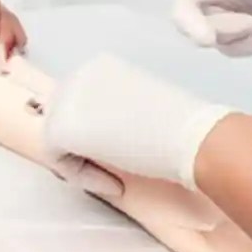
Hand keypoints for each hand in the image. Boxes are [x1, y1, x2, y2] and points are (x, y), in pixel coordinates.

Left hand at [44, 55, 232, 189]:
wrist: (193, 137)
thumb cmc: (182, 128)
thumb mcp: (141, 107)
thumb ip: (116, 111)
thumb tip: (104, 133)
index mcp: (100, 67)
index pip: (80, 105)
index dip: (96, 136)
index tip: (119, 157)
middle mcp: (80, 75)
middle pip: (65, 119)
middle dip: (84, 149)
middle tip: (111, 173)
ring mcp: (67, 98)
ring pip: (59, 139)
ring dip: (83, 164)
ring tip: (114, 179)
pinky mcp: (61, 126)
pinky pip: (58, 158)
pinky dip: (83, 176)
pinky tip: (114, 184)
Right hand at [173, 0, 251, 56]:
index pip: (185, 8)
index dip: (189, 25)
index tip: (208, 39)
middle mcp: (212, 6)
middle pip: (198, 30)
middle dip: (227, 31)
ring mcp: (226, 25)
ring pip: (220, 43)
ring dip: (246, 37)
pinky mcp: (241, 41)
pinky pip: (238, 50)